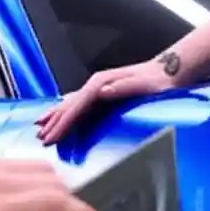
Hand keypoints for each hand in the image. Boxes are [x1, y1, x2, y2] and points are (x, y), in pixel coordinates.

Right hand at [37, 59, 180, 143]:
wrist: (169, 72)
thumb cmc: (159, 82)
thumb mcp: (145, 85)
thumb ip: (124, 87)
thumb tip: (102, 92)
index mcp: (102, 83)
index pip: (77, 106)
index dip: (62, 123)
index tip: (51, 136)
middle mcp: (97, 84)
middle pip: (69, 104)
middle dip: (54, 122)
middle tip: (41, 138)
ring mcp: (100, 87)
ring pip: (71, 103)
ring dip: (56, 116)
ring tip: (40, 127)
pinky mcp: (104, 92)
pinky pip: (80, 104)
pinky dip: (67, 111)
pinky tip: (60, 116)